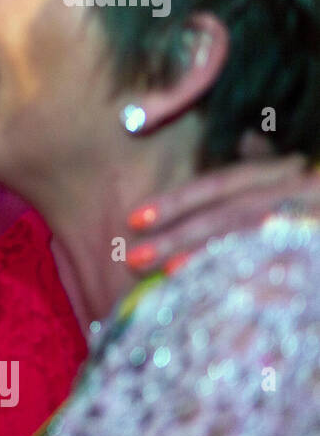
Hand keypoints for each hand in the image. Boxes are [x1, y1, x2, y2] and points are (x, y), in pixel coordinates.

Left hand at [127, 153, 313, 275]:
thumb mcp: (307, 173)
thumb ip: (273, 161)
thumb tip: (246, 139)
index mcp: (291, 174)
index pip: (224, 184)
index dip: (177, 201)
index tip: (134, 219)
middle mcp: (304, 192)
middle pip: (232, 214)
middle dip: (180, 235)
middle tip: (133, 257)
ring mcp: (314, 225)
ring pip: (257, 240)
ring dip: (209, 258)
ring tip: (165, 274)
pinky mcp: (318, 257)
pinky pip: (288, 271)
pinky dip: (256, 284)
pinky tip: (224, 296)